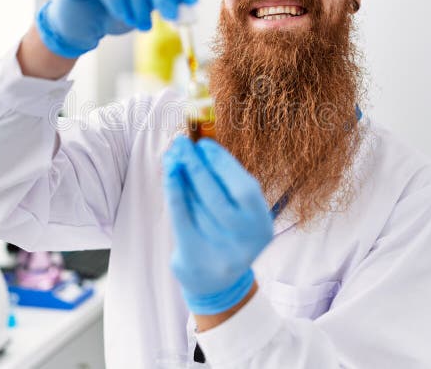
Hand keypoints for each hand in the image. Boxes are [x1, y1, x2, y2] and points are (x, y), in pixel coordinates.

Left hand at [162, 136, 272, 314]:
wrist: (216, 286)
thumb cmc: (224, 235)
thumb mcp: (235, 213)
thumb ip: (224, 184)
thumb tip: (200, 147)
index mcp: (262, 227)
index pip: (245, 189)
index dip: (224, 164)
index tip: (205, 144)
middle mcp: (246, 243)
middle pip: (218, 198)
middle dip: (198, 166)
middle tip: (182, 144)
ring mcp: (220, 255)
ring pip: (197, 206)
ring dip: (183, 176)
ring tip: (173, 156)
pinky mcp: (195, 259)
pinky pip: (181, 219)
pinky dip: (174, 192)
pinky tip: (169, 173)